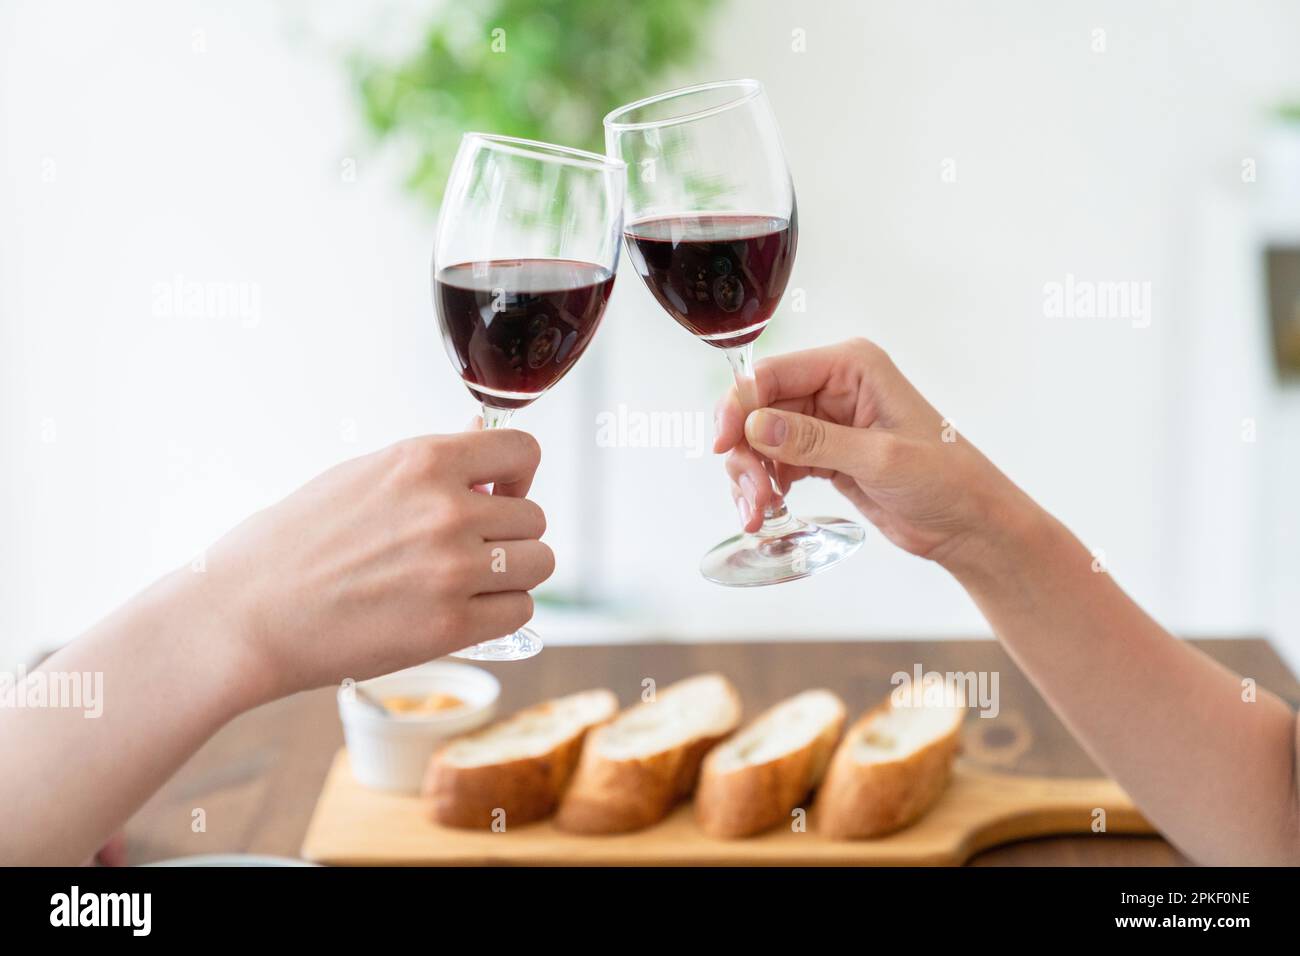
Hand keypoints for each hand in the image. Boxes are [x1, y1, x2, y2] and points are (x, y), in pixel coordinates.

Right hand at [202, 428, 552, 702]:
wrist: (245, 613)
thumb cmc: (295, 543)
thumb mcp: (364, 475)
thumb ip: (431, 468)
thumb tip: (486, 455)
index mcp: (424, 462)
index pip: (522, 450)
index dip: (517, 475)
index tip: (497, 495)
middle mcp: (447, 511)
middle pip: (534, 518)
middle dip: (509, 534)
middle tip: (469, 551)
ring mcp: (452, 570)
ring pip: (538, 565)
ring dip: (512, 575)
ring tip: (467, 583)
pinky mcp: (449, 627)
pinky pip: (519, 612)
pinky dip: (500, 614)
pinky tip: (464, 612)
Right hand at [714, 338, 1025, 567]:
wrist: (969, 524)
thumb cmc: (946, 480)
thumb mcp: (879, 458)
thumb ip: (814, 441)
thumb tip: (755, 425)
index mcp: (852, 367)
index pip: (773, 374)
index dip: (739, 406)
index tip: (723, 445)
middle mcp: (834, 387)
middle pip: (758, 408)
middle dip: (745, 452)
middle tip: (751, 497)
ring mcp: (826, 421)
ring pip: (761, 438)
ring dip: (751, 474)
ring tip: (759, 513)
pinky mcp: (824, 454)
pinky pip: (776, 462)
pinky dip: (764, 486)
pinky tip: (768, 510)